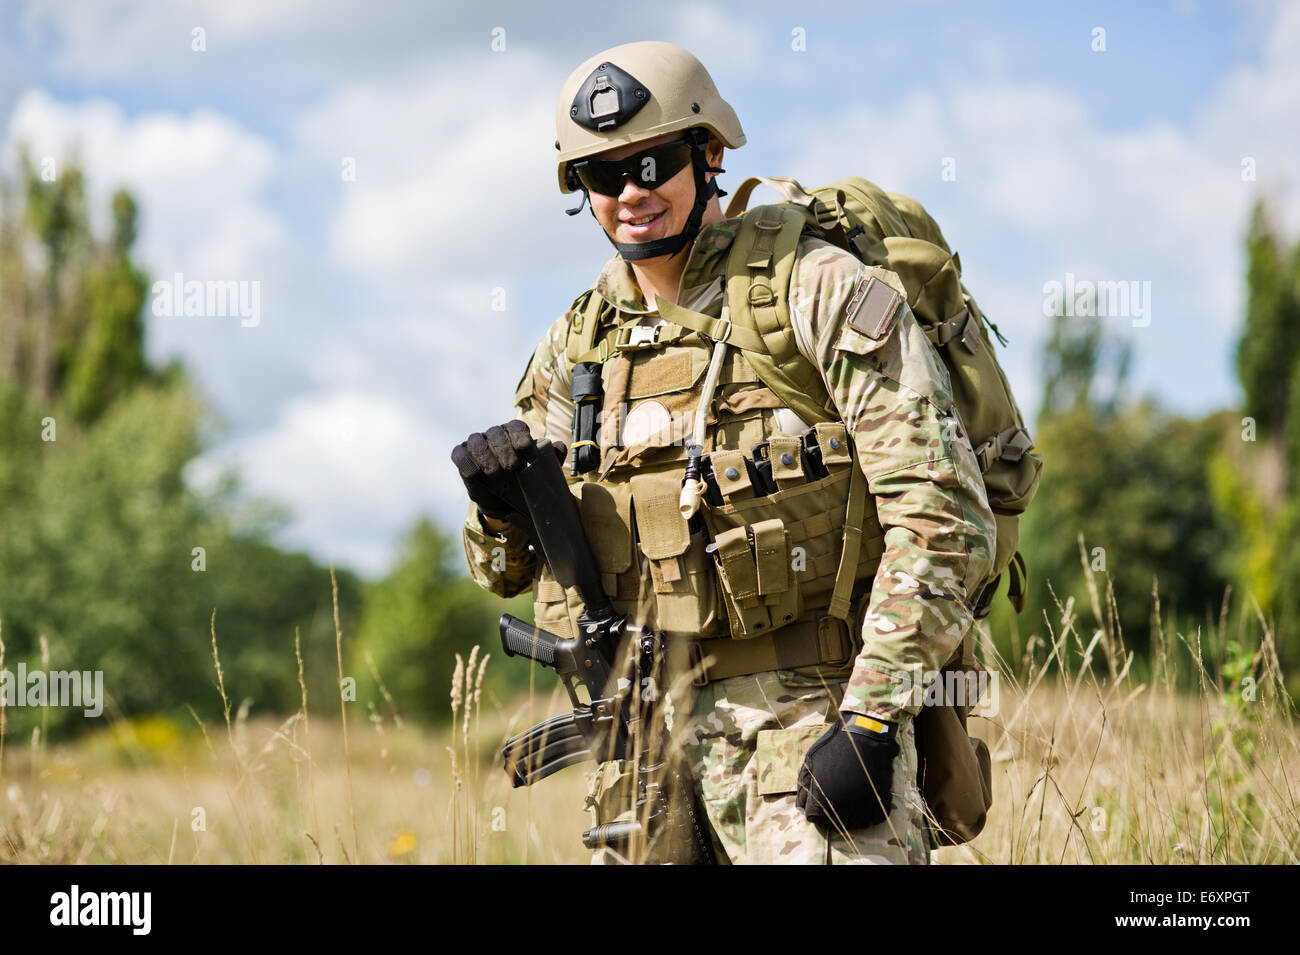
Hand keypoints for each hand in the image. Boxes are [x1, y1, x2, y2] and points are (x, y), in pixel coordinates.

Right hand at [450, 420, 565, 528]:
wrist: (507, 501)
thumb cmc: (525, 481)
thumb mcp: (540, 472)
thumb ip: (551, 458)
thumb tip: (558, 447)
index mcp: (514, 435)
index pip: (516, 426)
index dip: (519, 435)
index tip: (526, 448)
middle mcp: (495, 436)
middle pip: (496, 432)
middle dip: (504, 448)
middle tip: (511, 466)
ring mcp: (477, 445)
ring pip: (476, 440)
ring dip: (485, 455)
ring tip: (494, 472)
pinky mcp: (462, 457)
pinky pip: (459, 453)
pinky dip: (465, 461)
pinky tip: (474, 473)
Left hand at [796, 714, 899, 830]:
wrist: (862, 733)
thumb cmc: (834, 746)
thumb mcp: (811, 761)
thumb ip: (804, 785)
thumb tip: (801, 808)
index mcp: (821, 795)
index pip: (816, 819)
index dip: (819, 813)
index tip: (823, 806)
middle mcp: (841, 802)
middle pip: (839, 824)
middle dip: (839, 816)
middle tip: (842, 803)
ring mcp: (862, 801)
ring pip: (859, 824)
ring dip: (857, 817)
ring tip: (856, 802)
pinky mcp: (880, 798)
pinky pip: (877, 818)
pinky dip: (874, 813)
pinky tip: (870, 800)